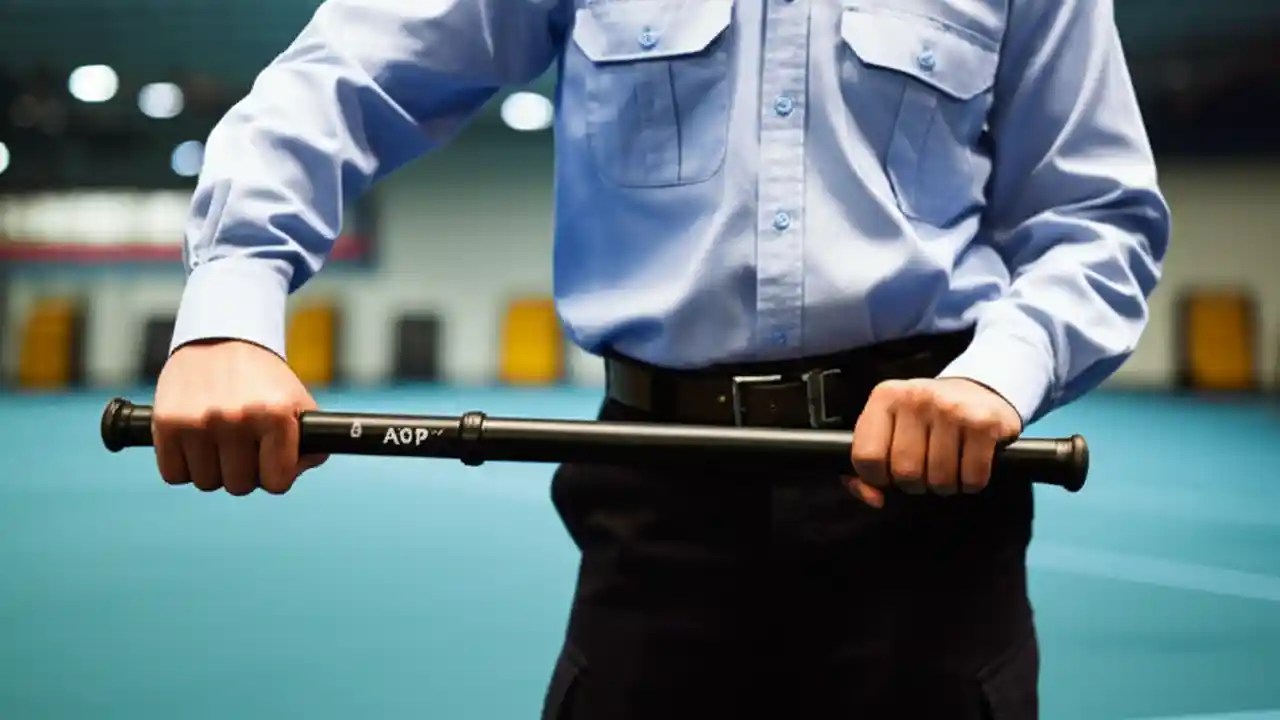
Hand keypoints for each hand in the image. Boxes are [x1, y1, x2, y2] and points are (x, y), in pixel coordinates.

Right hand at [152, 339, 326, 495]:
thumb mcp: (297, 402)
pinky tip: (194, 442)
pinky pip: (174, 474)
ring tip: (219, 439)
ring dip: (213, 468)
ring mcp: (199, 421)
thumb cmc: (262, 377)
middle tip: (243, 444)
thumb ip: (308, 444)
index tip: (270, 458)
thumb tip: (296, 472)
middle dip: (244, 470)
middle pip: (240, 486)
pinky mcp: (167, 422)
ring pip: (207, 482)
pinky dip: (183, 465)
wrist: (221, 336)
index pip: (277, 482)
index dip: (275, 473)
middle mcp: (236, 418)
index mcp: (275, 414)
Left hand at [846, 378, 1021, 508]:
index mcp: (886, 397)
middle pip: (905, 473)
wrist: (977, 394)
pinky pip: (972, 478)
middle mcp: (916, 398)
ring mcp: (952, 409)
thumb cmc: (927, 418)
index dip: (877, 478)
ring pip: (939, 479)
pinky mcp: (984, 424)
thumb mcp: (890, 428)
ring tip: (947, 466)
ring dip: (944, 485)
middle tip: (925, 469)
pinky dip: (971, 483)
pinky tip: (969, 464)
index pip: (866, 456)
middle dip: (915, 483)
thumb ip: (868, 465)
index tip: (888, 474)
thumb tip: (874, 498)